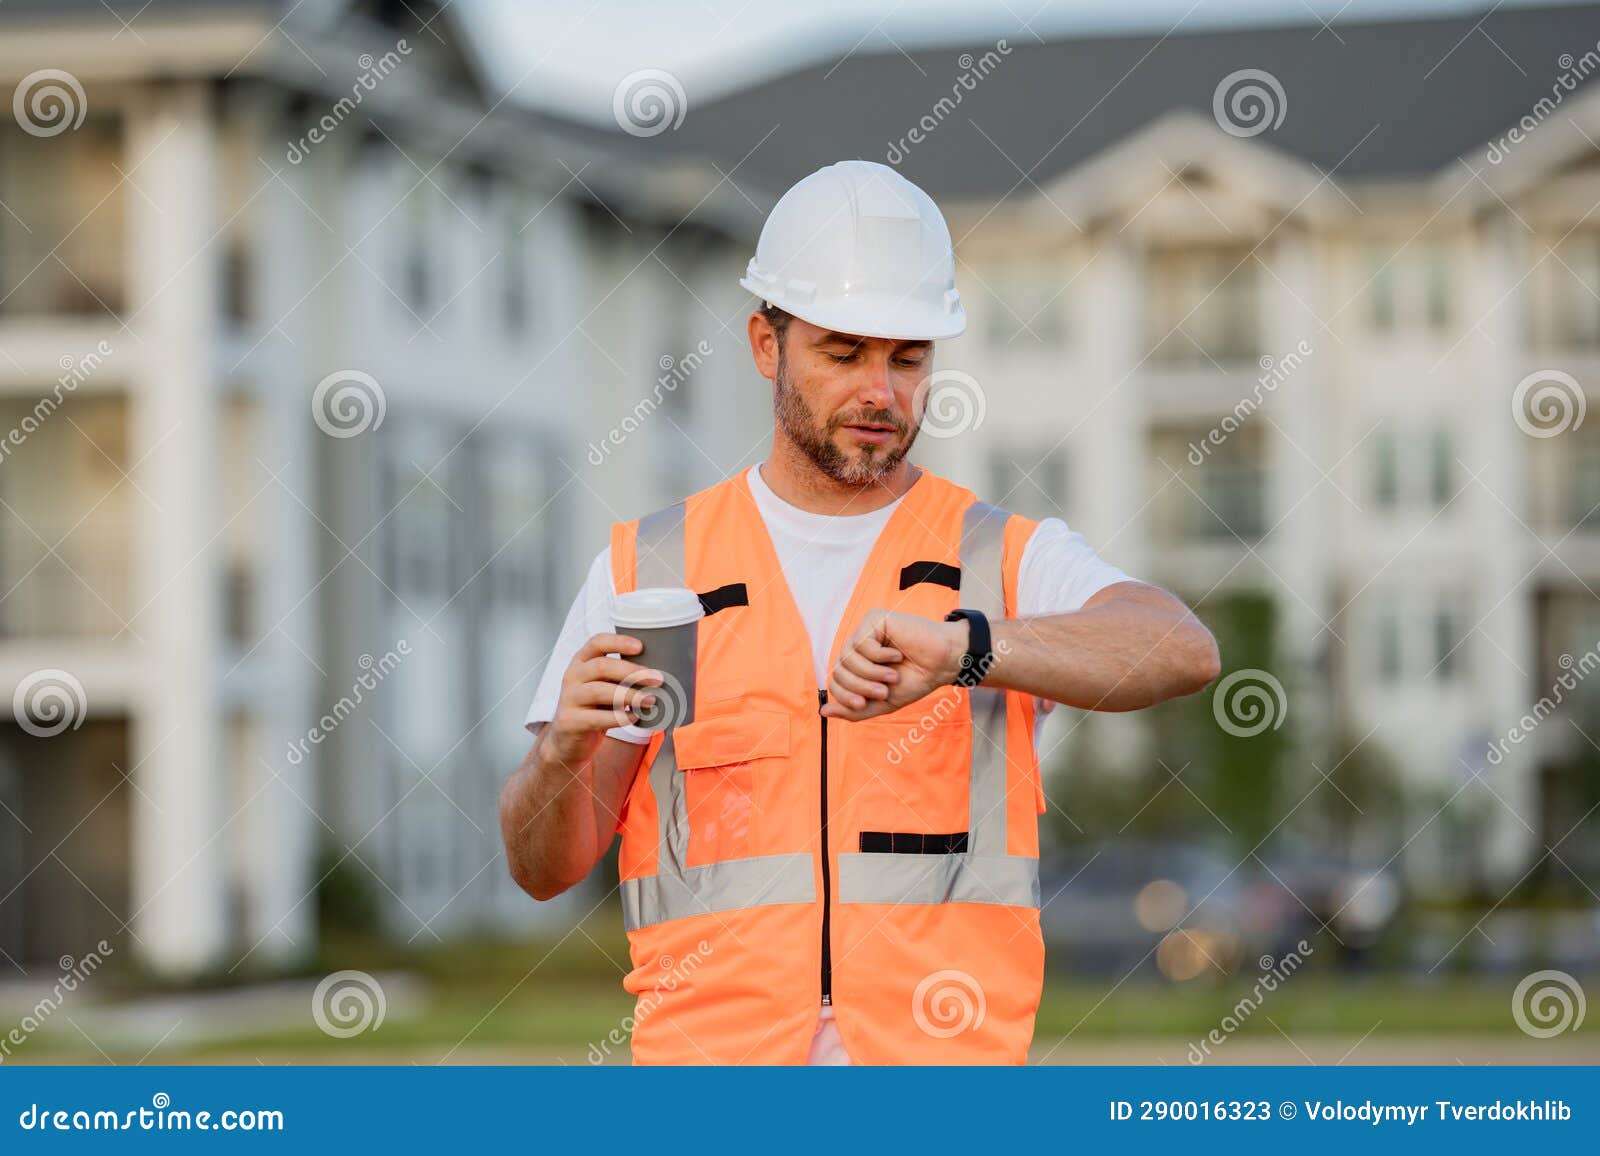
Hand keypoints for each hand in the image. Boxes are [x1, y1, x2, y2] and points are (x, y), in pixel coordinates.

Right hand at [545, 633, 661, 767]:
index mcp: (582, 662)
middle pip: (601, 666)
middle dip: (632, 671)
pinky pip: (596, 717)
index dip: (618, 642)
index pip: (597, 643)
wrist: (569, 741)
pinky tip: (634, 718)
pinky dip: (619, 717)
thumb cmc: (594, 708)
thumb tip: (658, 675)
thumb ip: (622, 677)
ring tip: (650, 700)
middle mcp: (572, 676)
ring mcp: (569, 699)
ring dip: (629, 695)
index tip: (641, 647)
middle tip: (657, 679)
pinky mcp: (570, 721)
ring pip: (599, 691)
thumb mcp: (605, 687)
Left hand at [821, 608, 966, 721]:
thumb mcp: (883, 703)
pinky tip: (897, 654)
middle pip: (839, 671)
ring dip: (872, 673)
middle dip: (861, 687)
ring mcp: (864, 632)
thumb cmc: (915, 680)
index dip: (845, 696)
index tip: (863, 703)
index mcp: (857, 666)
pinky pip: (863, 644)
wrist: (942, 664)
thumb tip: (823, 711)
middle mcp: (857, 648)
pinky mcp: (874, 620)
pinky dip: (881, 656)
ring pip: (848, 658)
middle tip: (884, 690)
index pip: (835, 682)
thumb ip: (854, 710)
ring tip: (893, 675)